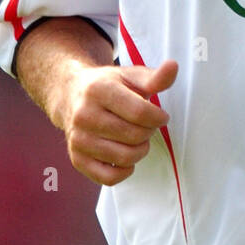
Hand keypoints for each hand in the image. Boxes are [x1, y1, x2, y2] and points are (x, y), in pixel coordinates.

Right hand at [56, 58, 178, 185]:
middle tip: (146, 126)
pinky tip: (126, 157)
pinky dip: (125, 171)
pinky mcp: (76, 159)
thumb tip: (173, 67)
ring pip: (125, 158)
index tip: (161, 116)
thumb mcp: (130, 76)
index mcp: (99, 90)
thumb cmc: (107, 86)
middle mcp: (84, 115)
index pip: (140, 113)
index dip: (159, 118)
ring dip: (140, 150)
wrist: (70, 95)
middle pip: (135, 136)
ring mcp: (78, 139)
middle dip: (149, 132)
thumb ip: (155, 77)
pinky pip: (109, 178)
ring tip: (138, 139)